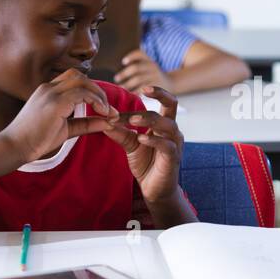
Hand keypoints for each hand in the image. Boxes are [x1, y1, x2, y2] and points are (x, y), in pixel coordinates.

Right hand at [2, 70, 117, 163]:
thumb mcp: (66, 129)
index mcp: (48, 91)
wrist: (15, 147)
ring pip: (82, 81)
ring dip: (99, 94)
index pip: (74, 80)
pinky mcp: (54, 102)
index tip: (106, 109)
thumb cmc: (36, 140)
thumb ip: (86, 124)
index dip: (92, 91)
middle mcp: (49, 88)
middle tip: (108, 109)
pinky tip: (102, 114)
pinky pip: (82, 93)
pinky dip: (96, 101)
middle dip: (98, 90)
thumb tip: (108, 122)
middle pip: (80, 76)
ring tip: (107, 112)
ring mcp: (50, 93)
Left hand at [101, 85, 183, 202]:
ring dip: (149, 119)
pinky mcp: (174, 158)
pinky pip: (167, 145)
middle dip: (160, 95)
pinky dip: (154, 140)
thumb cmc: (146, 164)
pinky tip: (141, 138)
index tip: (138, 88)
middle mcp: (173, 130)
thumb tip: (104, 119)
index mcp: (164, 124)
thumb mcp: (130, 144)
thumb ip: (120, 132)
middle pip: (172, 105)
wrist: (154, 189)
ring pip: (168, 124)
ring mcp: (175, 144)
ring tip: (131, 119)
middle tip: (144, 89)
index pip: (166, 101)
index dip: (155, 92)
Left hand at [114, 49, 172, 93]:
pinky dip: (136, 92)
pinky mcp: (158, 86)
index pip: (140, 54)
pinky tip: (130, 94)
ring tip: (121, 88)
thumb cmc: (154, 75)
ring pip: (139, 79)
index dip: (131, 56)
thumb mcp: (149, 67)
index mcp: (150, 60)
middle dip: (124, 73)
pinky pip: (144, 89)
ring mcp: (156, 77)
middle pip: (136, 68)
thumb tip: (120, 71)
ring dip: (128, 84)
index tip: (123, 62)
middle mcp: (153, 67)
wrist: (172, 83)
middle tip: (116, 79)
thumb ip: (138, 65)